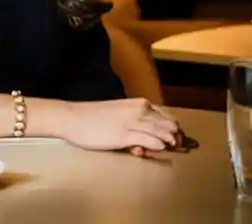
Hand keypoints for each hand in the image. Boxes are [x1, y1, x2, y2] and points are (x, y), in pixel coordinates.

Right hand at [59, 98, 181, 155]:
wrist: (72, 118)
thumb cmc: (92, 116)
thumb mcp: (118, 113)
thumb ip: (134, 122)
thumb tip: (147, 136)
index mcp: (138, 103)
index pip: (166, 115)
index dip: (174, 128)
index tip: (177, 138)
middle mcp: (138, 110)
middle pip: (169, 125)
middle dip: (176, 137)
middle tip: (179, 146)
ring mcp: (132, 123)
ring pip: (163, 133)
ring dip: (169, 142)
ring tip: (169, 148)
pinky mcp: (125, 136)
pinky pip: (150, 141)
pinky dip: (157, 146)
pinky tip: (158, 148)